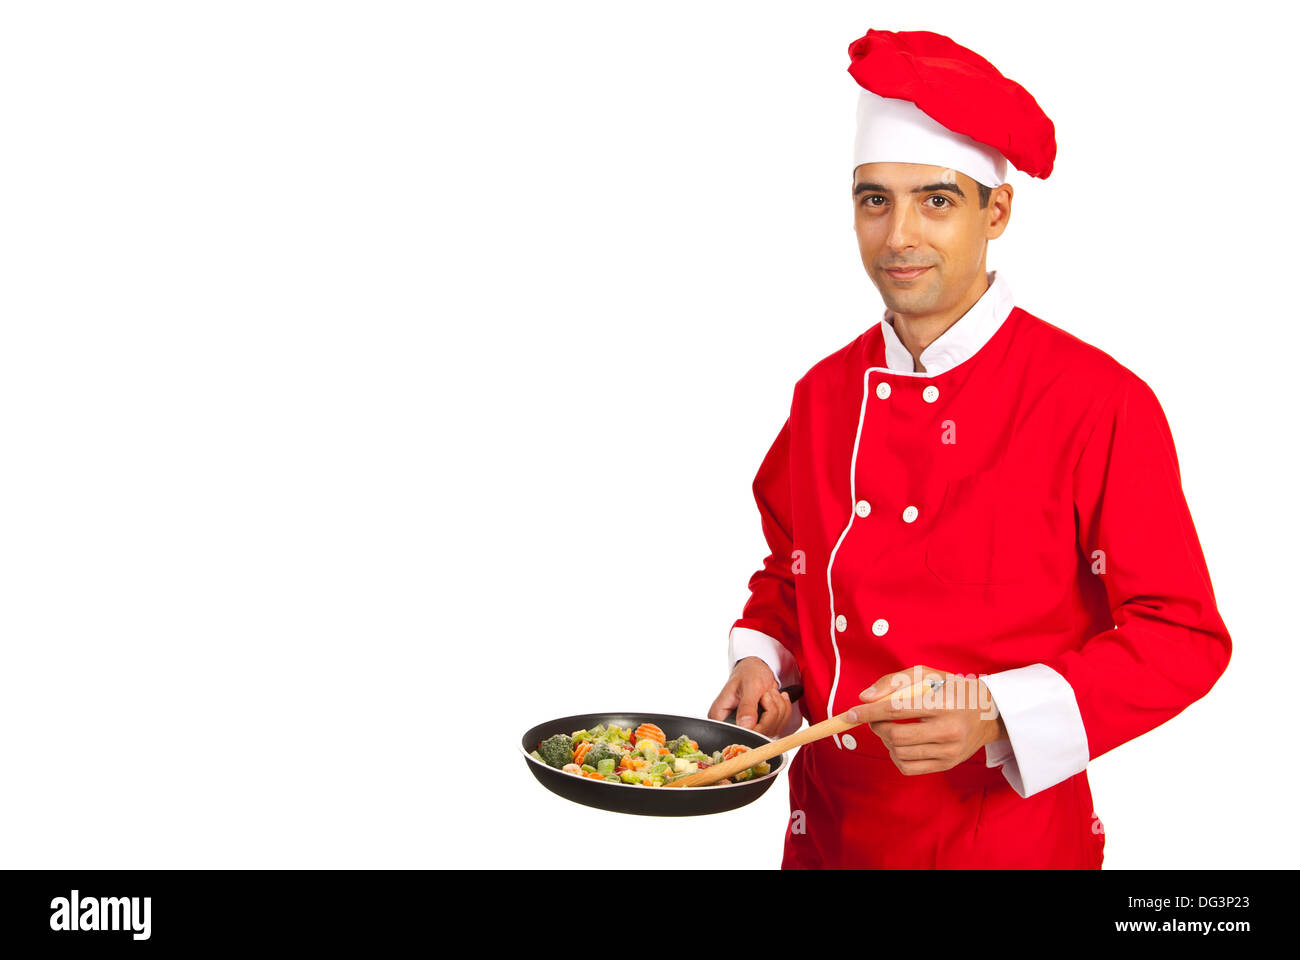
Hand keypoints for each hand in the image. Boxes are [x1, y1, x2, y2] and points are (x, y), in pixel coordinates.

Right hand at [708, 657, 792, 736]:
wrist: (757, 668)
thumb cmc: (748, 672)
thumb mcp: (749, 685)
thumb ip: (747, 706)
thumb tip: (745, 726)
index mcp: (721, 716)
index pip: (736, 734)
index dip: (755, 725)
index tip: (763, 703)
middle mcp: (733, 725)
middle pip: (758, 734)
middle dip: (770, 712)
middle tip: (768, 693)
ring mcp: (749, 728)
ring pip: (772, 731)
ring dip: (779, 709)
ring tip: (771, 693)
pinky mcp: (762, 727)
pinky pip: (779, 726)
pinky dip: (783, 711)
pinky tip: (777, 698)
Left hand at [845, 664, 1007, 775]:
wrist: (989, 713)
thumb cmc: (951, 689)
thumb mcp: (927, 675)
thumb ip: (894, 682)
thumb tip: (864, 698)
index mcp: (943, 704)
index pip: (898, 709)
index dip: (870, 712)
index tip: (850, 714)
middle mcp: (949, 730)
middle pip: (896, 736)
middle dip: (876, 727)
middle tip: (874, 719)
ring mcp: (949, 751)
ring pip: (900, 753)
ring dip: (886, 741)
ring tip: (891, 728)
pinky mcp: (947, 764)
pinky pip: (909, 768)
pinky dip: (896, 757)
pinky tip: (900, 744)